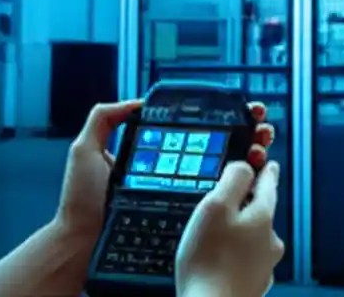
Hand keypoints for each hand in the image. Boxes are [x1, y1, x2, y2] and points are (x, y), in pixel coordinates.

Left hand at [54, 101, 275, 267]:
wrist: (83, 242)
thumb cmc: (83, 201)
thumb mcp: (86, 149)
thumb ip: (105, 118)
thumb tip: (138, 101)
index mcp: (160, 156)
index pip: (199, 131)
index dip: (223, 117)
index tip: (242, 107)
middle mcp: (178, 173)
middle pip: (223, 147)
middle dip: (248, 131)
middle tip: (260, 125)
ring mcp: (185, 194)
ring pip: (231, 170)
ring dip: (253, 152)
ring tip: (260, 144)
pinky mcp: (188, 215)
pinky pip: (223, 197)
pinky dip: (245, 183)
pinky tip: (253, 170)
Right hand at [176, 161, 283, 296]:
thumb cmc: (210, 261)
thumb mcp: (216, 206)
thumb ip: (234, 181)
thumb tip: (246, 167)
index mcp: (263, 217)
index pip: (269, 186)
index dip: (265, 172)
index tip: (268, 165)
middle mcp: (270, 241)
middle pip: (262, 213)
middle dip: (247, 206)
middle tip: (228, 202)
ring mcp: (263, 266)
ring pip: (254, 240)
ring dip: (241, 234)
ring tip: (218, 236)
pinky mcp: (252, 285)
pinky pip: (246, 262)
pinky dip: (235, 257)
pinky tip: (220, 262)